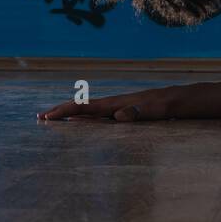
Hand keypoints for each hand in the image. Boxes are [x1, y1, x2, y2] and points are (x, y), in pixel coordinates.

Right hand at [38, 86, 171, 121]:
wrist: (180, 99)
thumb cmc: (169, 106)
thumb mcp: (156, 111)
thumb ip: (139, 112)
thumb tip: (118, 116)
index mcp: (117, 104)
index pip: (86, 107)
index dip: (65, 112)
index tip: (47, 118)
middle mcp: (115, 103)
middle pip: (82, 106)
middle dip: (61, 111)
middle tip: (40, 117)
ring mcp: (119, 106)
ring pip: (89, 110)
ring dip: (71, 114)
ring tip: (54, 118)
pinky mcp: (125, 110)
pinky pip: (99, 115)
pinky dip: (85, 117)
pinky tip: (83, 122)